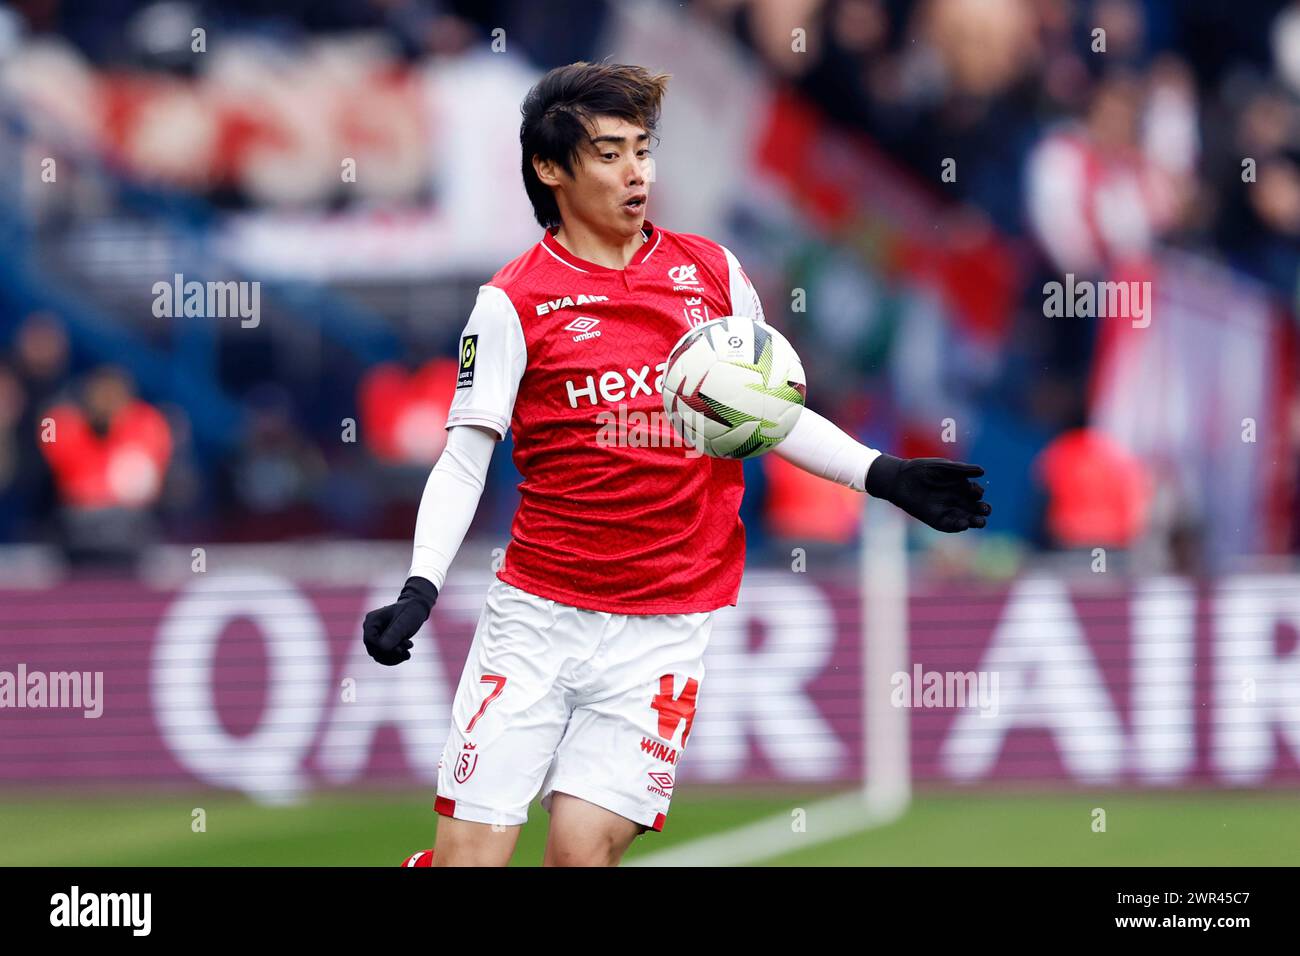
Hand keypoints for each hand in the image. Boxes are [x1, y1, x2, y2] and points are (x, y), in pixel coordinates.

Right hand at [363, 576, 438, 665]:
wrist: (417, 608)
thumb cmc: (410, 611)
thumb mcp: (404, 622)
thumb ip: (394, 633)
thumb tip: (382, 648)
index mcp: (372, 621)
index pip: (370, 640)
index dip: (383, 648)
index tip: (399, 649)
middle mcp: (371, 629)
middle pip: (374, 650)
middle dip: (391, 653)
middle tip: (407, 648)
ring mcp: (376, 636)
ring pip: (379, 656)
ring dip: (394, 657)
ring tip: (408, 653)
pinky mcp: (382, 642)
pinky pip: (385, 656)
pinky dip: (395, 658)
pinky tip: (406, 655)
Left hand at [865, 454, 990, 532]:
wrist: (900, 479)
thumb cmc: (922, 469)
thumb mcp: (943, 467)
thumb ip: (961, 470)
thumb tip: (982, 471)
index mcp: (961, 486)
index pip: (976, 493)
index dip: (978, 493)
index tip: (974, 490)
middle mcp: (957, 500)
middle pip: (976, 508)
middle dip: (983, 510)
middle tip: (985, 510)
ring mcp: (948, 510)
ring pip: (967, 519)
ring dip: (975, 521)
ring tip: (980, 521)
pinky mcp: (937, 520)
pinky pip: (951, 525)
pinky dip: (958, 526)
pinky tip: (964, 524)